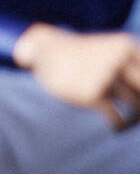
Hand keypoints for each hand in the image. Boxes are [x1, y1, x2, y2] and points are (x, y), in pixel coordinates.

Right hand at [13, 24, 139, 130]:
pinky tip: (116, 127)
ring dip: (134, 118)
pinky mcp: (91, 93)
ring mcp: (105, 75)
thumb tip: (139, 103)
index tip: (136, 100)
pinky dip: (119, 125)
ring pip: (134, 103)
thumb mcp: (107, 52)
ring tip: (128, 122)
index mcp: (125, 46)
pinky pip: (116, 116)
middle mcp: (118, 58)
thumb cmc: (78, 56)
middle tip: (138, 115)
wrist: (44, 49)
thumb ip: (130, 70)